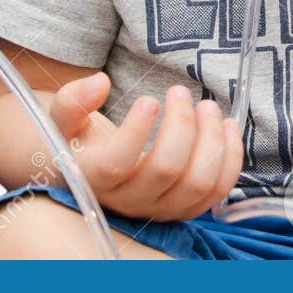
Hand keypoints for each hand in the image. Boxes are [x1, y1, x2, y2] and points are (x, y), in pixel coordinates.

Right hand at [47, 73, 242, 220]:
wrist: (90, 171)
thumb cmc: (78, 140)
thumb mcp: (63, 118)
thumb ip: (73, 100)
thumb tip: (100, 83)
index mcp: (92, 177)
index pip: (117, 162)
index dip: (137, 131)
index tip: (149, 99)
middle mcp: (127, 200)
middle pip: (165, 169)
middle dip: (182, 125)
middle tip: (180, 92)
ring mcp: (159, 208)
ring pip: (197, 184)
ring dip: (211, 140)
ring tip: (207, 107)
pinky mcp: (184, 209)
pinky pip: (217, 192)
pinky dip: (229, 159)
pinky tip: (227, 127)